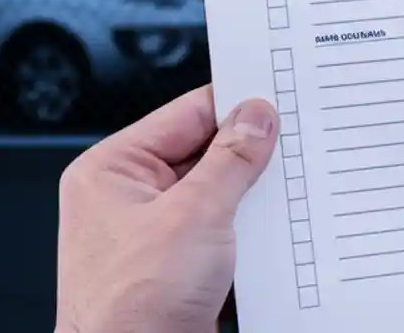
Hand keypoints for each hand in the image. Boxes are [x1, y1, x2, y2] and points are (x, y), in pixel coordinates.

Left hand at [55, 85, 278, 332]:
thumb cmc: (131, 308)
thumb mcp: (195, 215)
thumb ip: (232, 159)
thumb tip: (255, 118)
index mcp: (112, 170)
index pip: (184, 114)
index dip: (233, 104)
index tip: (277, 96)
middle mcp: (126, 198)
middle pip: (203, 154)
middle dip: (248, 155)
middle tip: (291, 145)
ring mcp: (152, 235)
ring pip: (217, 194)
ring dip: (251, 196)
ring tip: (285, 194)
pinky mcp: (177, 268)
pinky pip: (221, 232)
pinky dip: (248, 231)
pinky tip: (276, 231)